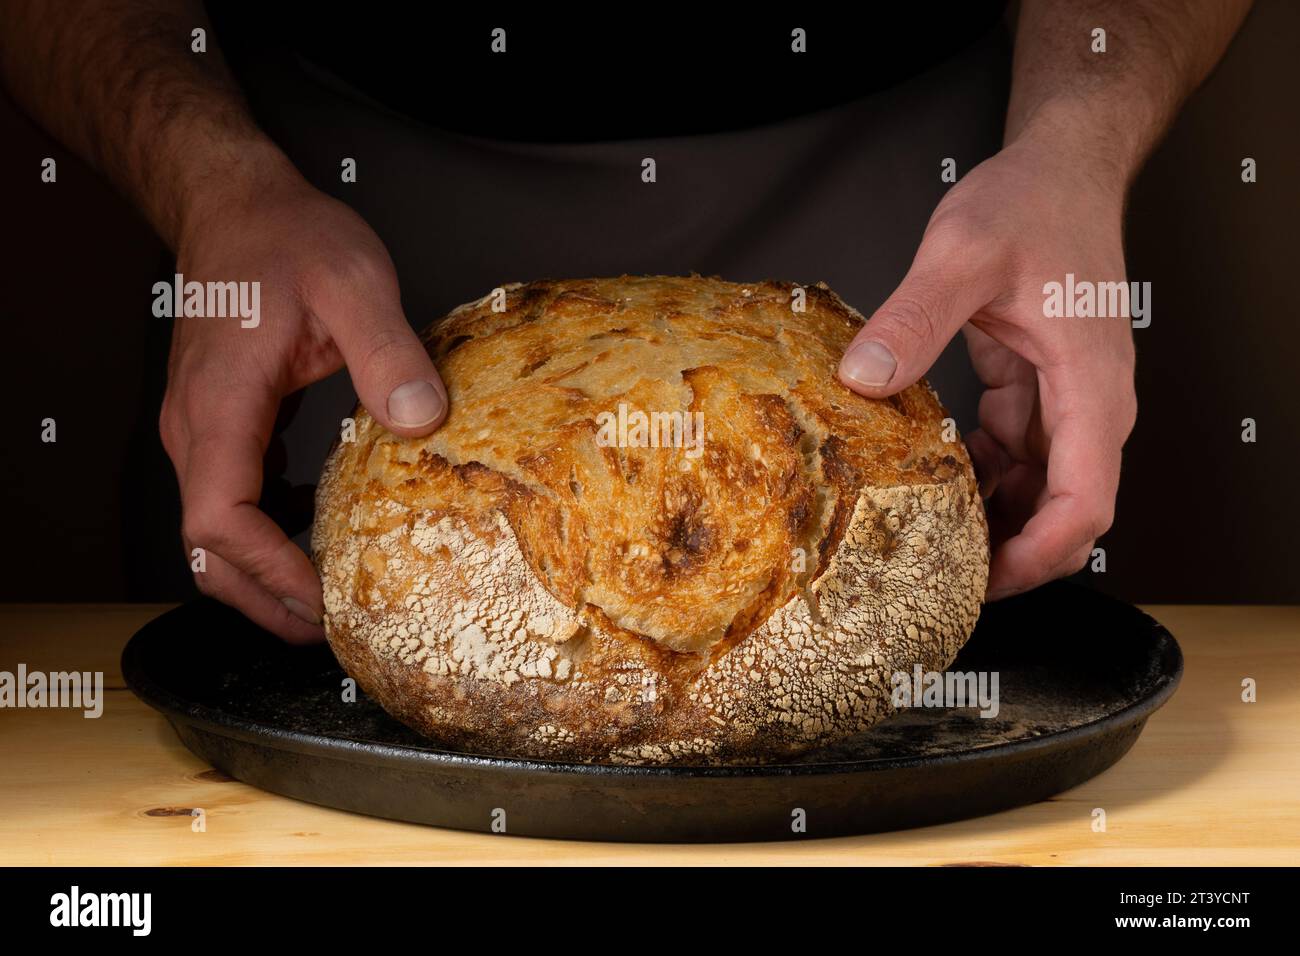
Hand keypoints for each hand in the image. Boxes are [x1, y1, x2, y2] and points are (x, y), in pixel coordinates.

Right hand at [159, 160, 446, 640]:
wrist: (236, 203)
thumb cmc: (283, 237)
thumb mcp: (353, 283)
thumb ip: (388, 353)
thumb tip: (422, 424)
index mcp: (220, 407)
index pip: (221, 522)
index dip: (269, 573)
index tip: (323, 600)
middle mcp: (198, 430)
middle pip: (208, 551)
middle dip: (264, 600)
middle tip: (331, 631)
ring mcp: (203, 430)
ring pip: (214, 534)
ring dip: (263, 577)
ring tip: (329, 601)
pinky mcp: (222, 423)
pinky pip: (232, 501)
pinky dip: (266, 537)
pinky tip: (318, 533)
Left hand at [837, 121, 1136, 600]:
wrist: (1062, 165)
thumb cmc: (1035, 201)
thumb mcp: (964, 253)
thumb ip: (916, 320)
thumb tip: (865, 381)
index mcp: (1089, 385)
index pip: (1085, 500)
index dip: (1039, 554)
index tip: (987, 580)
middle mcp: (1088, 403)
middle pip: (1064, 510)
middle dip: (1011, 552)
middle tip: (938, 577)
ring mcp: (1064, 399)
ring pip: (1037, 488)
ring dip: (991, 517)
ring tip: (923, 540)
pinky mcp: (1037, 388)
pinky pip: (1013, 453)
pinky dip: (978, 475)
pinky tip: (929, 481)